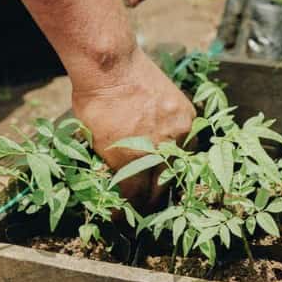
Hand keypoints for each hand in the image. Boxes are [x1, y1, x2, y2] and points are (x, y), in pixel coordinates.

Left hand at [72, 48, 195, 210]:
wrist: (112, 65)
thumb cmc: (94, 101)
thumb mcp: (94, 141)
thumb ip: (111, 165)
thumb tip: (119, 182)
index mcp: (133, 161)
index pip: (137, 199)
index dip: (131, 211)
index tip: (126, 216)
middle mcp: (160, 150)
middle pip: (162, 188)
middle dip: (151, 198)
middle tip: (143, 202)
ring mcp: (178, 132)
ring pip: (178, 164)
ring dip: (167, 171)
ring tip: (157, 173)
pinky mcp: (187, 116)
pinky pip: (186, 140)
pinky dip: (176, 145)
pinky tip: (166, 144)